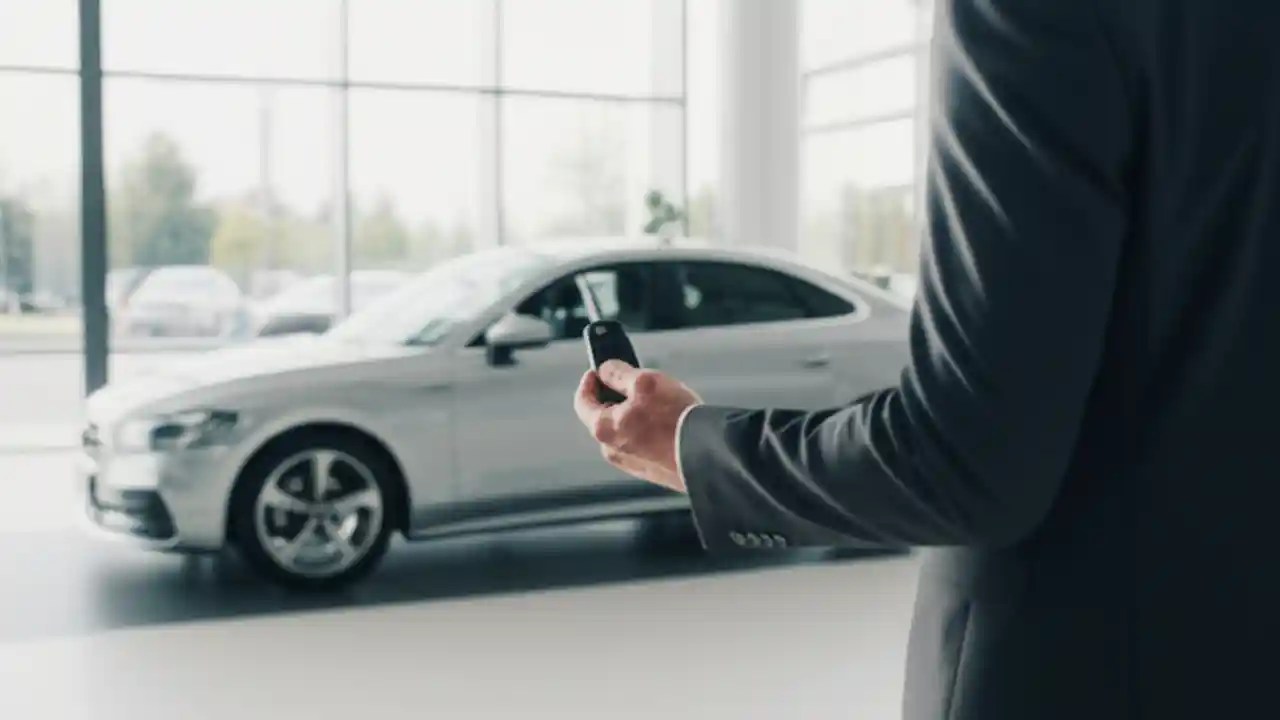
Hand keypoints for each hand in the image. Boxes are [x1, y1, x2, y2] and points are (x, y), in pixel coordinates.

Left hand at [573, 360, 701, 492]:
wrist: (708, 456)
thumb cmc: (675, 419)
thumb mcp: (644, 382)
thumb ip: (618, 373)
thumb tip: (605, 370)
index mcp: (604, 429)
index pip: (583, 402)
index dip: (589, 382)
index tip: (597, 370)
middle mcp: (613, 450)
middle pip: (605, 416)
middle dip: (616, 397)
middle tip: (633, 382)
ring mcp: (633, 463)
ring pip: (625, 430)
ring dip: (634, 413)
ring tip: (658, 401)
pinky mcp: (652, 470)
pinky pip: (642, 443)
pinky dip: (648, 429)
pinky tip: (669, 422)